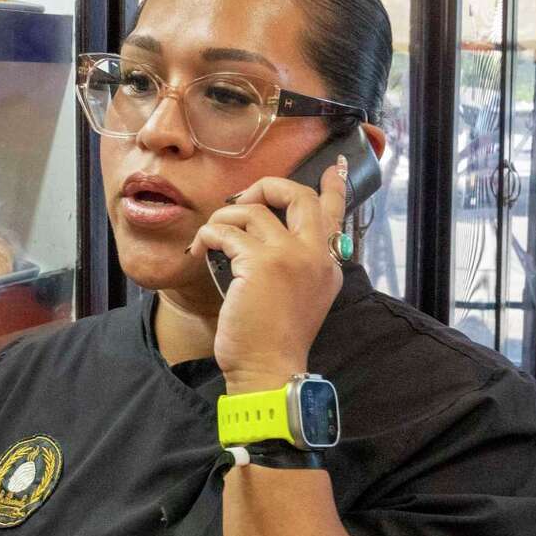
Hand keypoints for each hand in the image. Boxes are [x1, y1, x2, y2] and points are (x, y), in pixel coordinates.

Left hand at [187, 157, 349, 391]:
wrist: (268, 368)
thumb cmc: (275, 340)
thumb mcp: (300, 297)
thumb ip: (297, 265)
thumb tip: (267, 233)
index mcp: (328, 264)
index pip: (335, 214)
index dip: (333, 187)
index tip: (334, 166)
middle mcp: (315, 255)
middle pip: (298, 195)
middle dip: (266, 186)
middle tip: (243, 199)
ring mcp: (290, 255)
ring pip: (253, 209)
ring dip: (224, 218)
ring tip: (210, 237)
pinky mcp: (260, 263)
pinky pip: (226, 231)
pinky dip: (208, 235)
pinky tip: (200, 249)